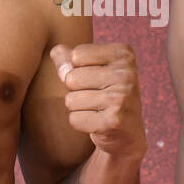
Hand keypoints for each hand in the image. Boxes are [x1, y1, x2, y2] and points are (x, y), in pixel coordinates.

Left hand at [51, 43, 146, 159]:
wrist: (128, 133)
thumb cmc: (105, 94)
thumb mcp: (92, 69)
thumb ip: (69, 57)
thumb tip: (55, 51)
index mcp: (123, 54)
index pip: (76, 55)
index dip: (77, 69)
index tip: (96, 78)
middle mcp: (126, 73)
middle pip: (71, 78)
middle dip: (76, 91)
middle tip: (97, 97)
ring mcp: (121, 97)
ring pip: (70, 100)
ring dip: (78, 108)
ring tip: (98, 110)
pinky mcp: (114, 121)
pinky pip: (74, 119)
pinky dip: (81, 123)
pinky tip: (99, 123)